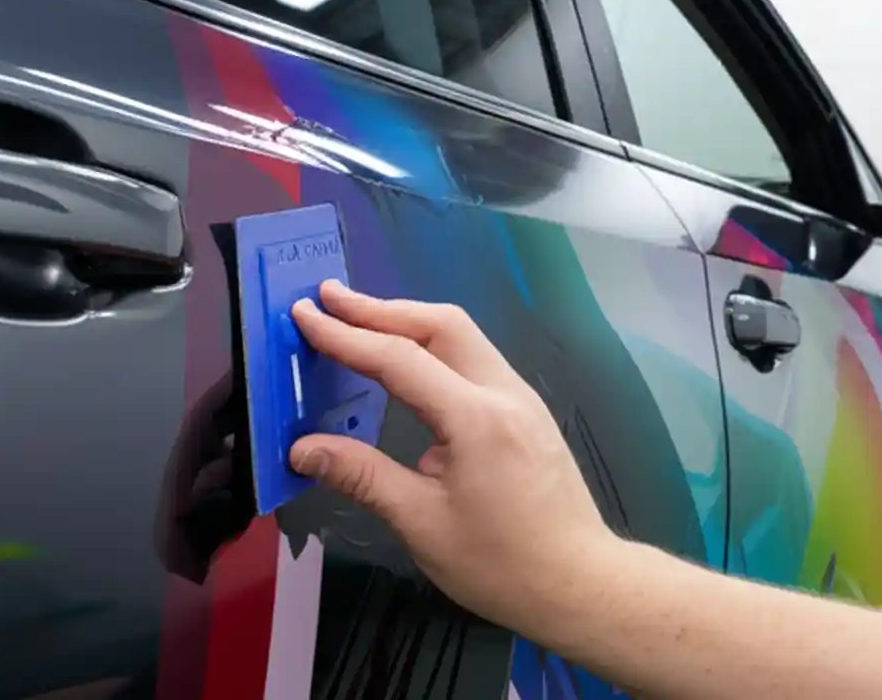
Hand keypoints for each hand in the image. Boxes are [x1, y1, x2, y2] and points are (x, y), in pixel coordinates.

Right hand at [289, 281, 616, 635]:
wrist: (579, 584)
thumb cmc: (501, 564)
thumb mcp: (420, 523)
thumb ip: (362, 475)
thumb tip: (302, 449)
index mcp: (475, 419)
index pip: (400, 359)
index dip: (345, 335)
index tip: (303, 314)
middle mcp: (503, 393)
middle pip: (439, 324)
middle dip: (379, 308)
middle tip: (327, 298)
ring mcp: (521, 398)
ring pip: (461, 335)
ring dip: (407, 321)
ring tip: (357, 318)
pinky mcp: (526, 411)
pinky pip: (473, 358)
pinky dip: (431, 344)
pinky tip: (406, 357)